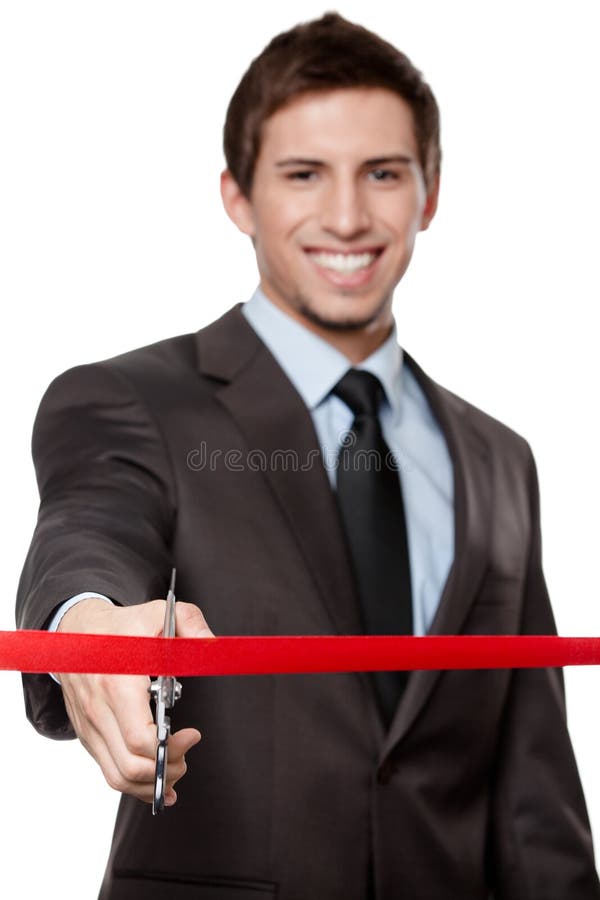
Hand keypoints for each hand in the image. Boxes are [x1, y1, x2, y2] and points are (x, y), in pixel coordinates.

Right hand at [56, 597, 213, 805]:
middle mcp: (99, 710)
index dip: (171, 748)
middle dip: (166, 770)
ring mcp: (90, 726)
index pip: (140, 738)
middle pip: (130, 766)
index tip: (193, 735)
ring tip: (174, 771)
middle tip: (186, 755)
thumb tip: (213, 645)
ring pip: (117, 777)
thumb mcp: (159, 614)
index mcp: (118, 683)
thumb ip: (190, 624)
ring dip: (151, 784)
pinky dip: (133, 784)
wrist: (77, 632)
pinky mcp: (88, 735)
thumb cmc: (121, 627)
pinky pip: (107, 770)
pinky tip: (156, 782)